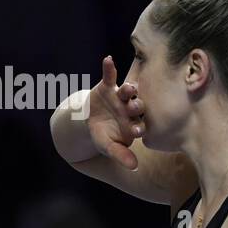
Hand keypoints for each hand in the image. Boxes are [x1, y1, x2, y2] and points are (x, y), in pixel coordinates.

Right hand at [86, 55, 144, 169]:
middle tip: (136, 106)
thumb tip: (134, 167)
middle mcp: (131, 108)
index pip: (139, 125)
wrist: (89, 123)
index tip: (137, 130)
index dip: (138, 127)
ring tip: (128, 86)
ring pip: (127, 91)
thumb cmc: (104, 137)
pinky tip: (107, 60)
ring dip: (128, 88)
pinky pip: (109, 76)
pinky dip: (108, 68)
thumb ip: (121, 155)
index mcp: (135, 124)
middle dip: (136, 106)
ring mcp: (121, 96)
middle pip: (137, 106)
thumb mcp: (109, 147)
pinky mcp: (108, 86)